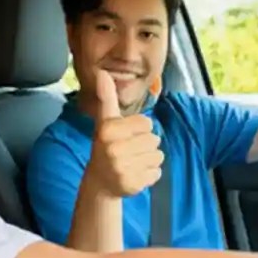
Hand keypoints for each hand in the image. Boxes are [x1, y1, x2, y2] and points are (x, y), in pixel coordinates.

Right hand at [85, 70, 163, 197]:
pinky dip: (150, 174)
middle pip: (154, 139)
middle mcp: (114, 149)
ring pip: (158, 156)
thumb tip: (102, 73)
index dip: (140, 129)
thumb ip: (107, 98)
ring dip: (149, 159)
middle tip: (129, 151)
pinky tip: (135, 174)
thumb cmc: (105, 146)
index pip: (147, 123)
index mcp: (108, 131)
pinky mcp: (133, 184)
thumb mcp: (105, 121)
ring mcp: (123, 169)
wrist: (99, 182)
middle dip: (146, 145)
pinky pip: (157, 172)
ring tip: (133, 162)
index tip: (126, 135)